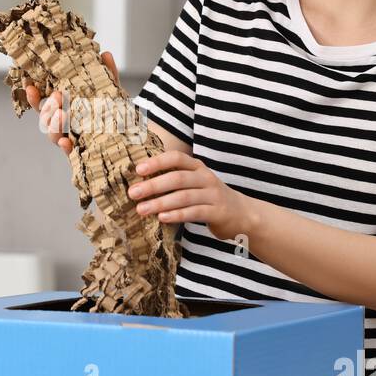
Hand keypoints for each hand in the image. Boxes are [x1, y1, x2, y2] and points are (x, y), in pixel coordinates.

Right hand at [24, 51, 119, 153]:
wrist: (131, 137)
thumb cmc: (114, 113)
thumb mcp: (111, 92)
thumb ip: (107, 75)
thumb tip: (105, 54)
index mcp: (65, 109)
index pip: (44, 102)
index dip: (34, 96)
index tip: (30, 85)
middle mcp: (65, 126)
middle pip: (46, 119)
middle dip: (47, 107)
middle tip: (57, 96)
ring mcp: (71, 140)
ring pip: (53, 135)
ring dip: (54, 125)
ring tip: (62, 115)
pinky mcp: (81, 155)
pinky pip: (69, 154)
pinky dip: (65, 148)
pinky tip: (66, 143)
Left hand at [128, 149, 253, 241]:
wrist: (242, 214)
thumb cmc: (209, 198)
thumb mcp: (195, 183)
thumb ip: (174, 181)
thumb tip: (140, 184)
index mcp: (198, 167)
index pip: (176, 158)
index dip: (157, 162)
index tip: (138, 170)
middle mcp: (206, 178)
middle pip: (177, 178)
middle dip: (153, 185)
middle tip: (133, 193)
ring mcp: (213, 195)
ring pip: (184, 196)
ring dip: (160, 202)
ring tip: (141, 209)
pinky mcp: (218, 212)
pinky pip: (194, 212)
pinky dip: (177, 215)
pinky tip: (162, 218)